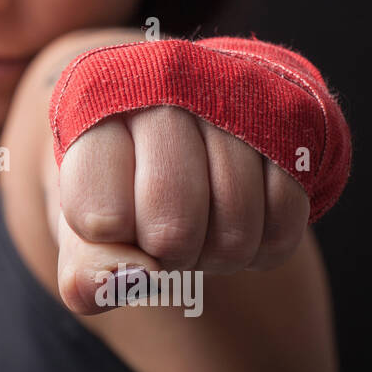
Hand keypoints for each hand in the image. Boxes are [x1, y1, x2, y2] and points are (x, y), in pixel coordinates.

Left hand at [56, 105, 310, 314]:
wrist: (170, 138)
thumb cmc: (115, 186)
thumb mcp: (81, 225)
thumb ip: (86, 268)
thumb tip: (126, 282)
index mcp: (94, 108)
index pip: (103, 216)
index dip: (113, 241)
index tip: (110, 219)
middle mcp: (164, 89)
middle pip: (173, 225)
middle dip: (168, 253)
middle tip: (160, 231)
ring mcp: (233, 99)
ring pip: (236, 225)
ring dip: (218, 254)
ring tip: (199, 227)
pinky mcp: (289, 121)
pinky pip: (287, 219)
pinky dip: (264, 247)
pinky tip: (241, 224)